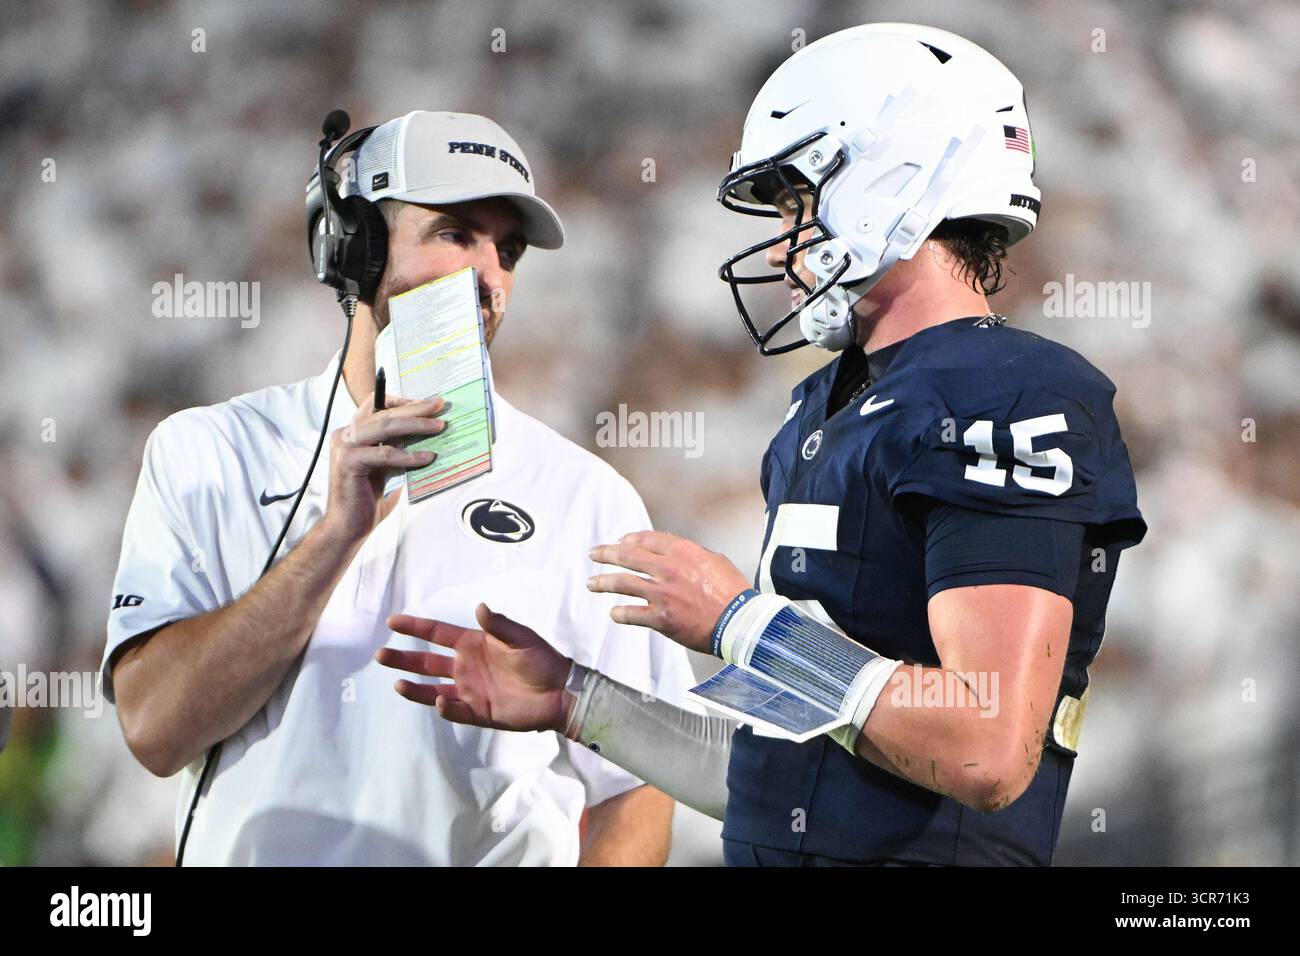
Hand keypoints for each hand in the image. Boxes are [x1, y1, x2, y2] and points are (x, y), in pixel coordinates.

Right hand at [320, 392, 446, 544]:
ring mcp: (344, 447)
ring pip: (385, 426)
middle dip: (416, 407)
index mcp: (353, 432)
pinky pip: (384, 454)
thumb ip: (399, 448)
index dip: (402, 400)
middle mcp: (345, 434)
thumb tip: (428, 434)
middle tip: (440, 405)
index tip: (428, 404)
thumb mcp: (388, 466)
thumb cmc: (369, 498)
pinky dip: (409, 455)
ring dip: (416, 425)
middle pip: (384, 411)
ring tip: (439, 426)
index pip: (376, 403)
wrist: (348, 526)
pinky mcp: (348, 463)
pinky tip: (427, 458)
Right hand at [375, 603, 572, 732]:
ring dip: (415, 687)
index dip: (415, 627)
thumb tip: (479, 608)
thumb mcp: (520, 638)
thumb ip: (499, 625)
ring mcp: (470, 691)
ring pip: (433, 689)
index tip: (392, 622)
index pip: (437, 634)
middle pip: (426, 662)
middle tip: (380, 655)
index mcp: (472, 645)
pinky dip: (446, 708)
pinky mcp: (478, 712)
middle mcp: (465, 667)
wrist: (559, 692)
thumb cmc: (541, 659)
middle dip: (403, 658)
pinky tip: (440, 701)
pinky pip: (456, 711)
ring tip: (397, 684)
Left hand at [587, 531, 750, 653]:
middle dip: (606, 553)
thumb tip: (675, 552)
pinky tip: (614, 613)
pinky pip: (631, 614)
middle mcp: (668, 568)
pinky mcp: (660, 618)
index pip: (647, 539)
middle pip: (627, 556)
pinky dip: (619, 614)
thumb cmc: (733, 592)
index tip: (619, 542)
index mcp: (683, 551)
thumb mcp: (715, 561)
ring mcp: (662, 593)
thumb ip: (691, 555)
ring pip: (622, 583)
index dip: (629, 539)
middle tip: (594, 554)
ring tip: (592, 583)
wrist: (740, 621)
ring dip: (603, 582)